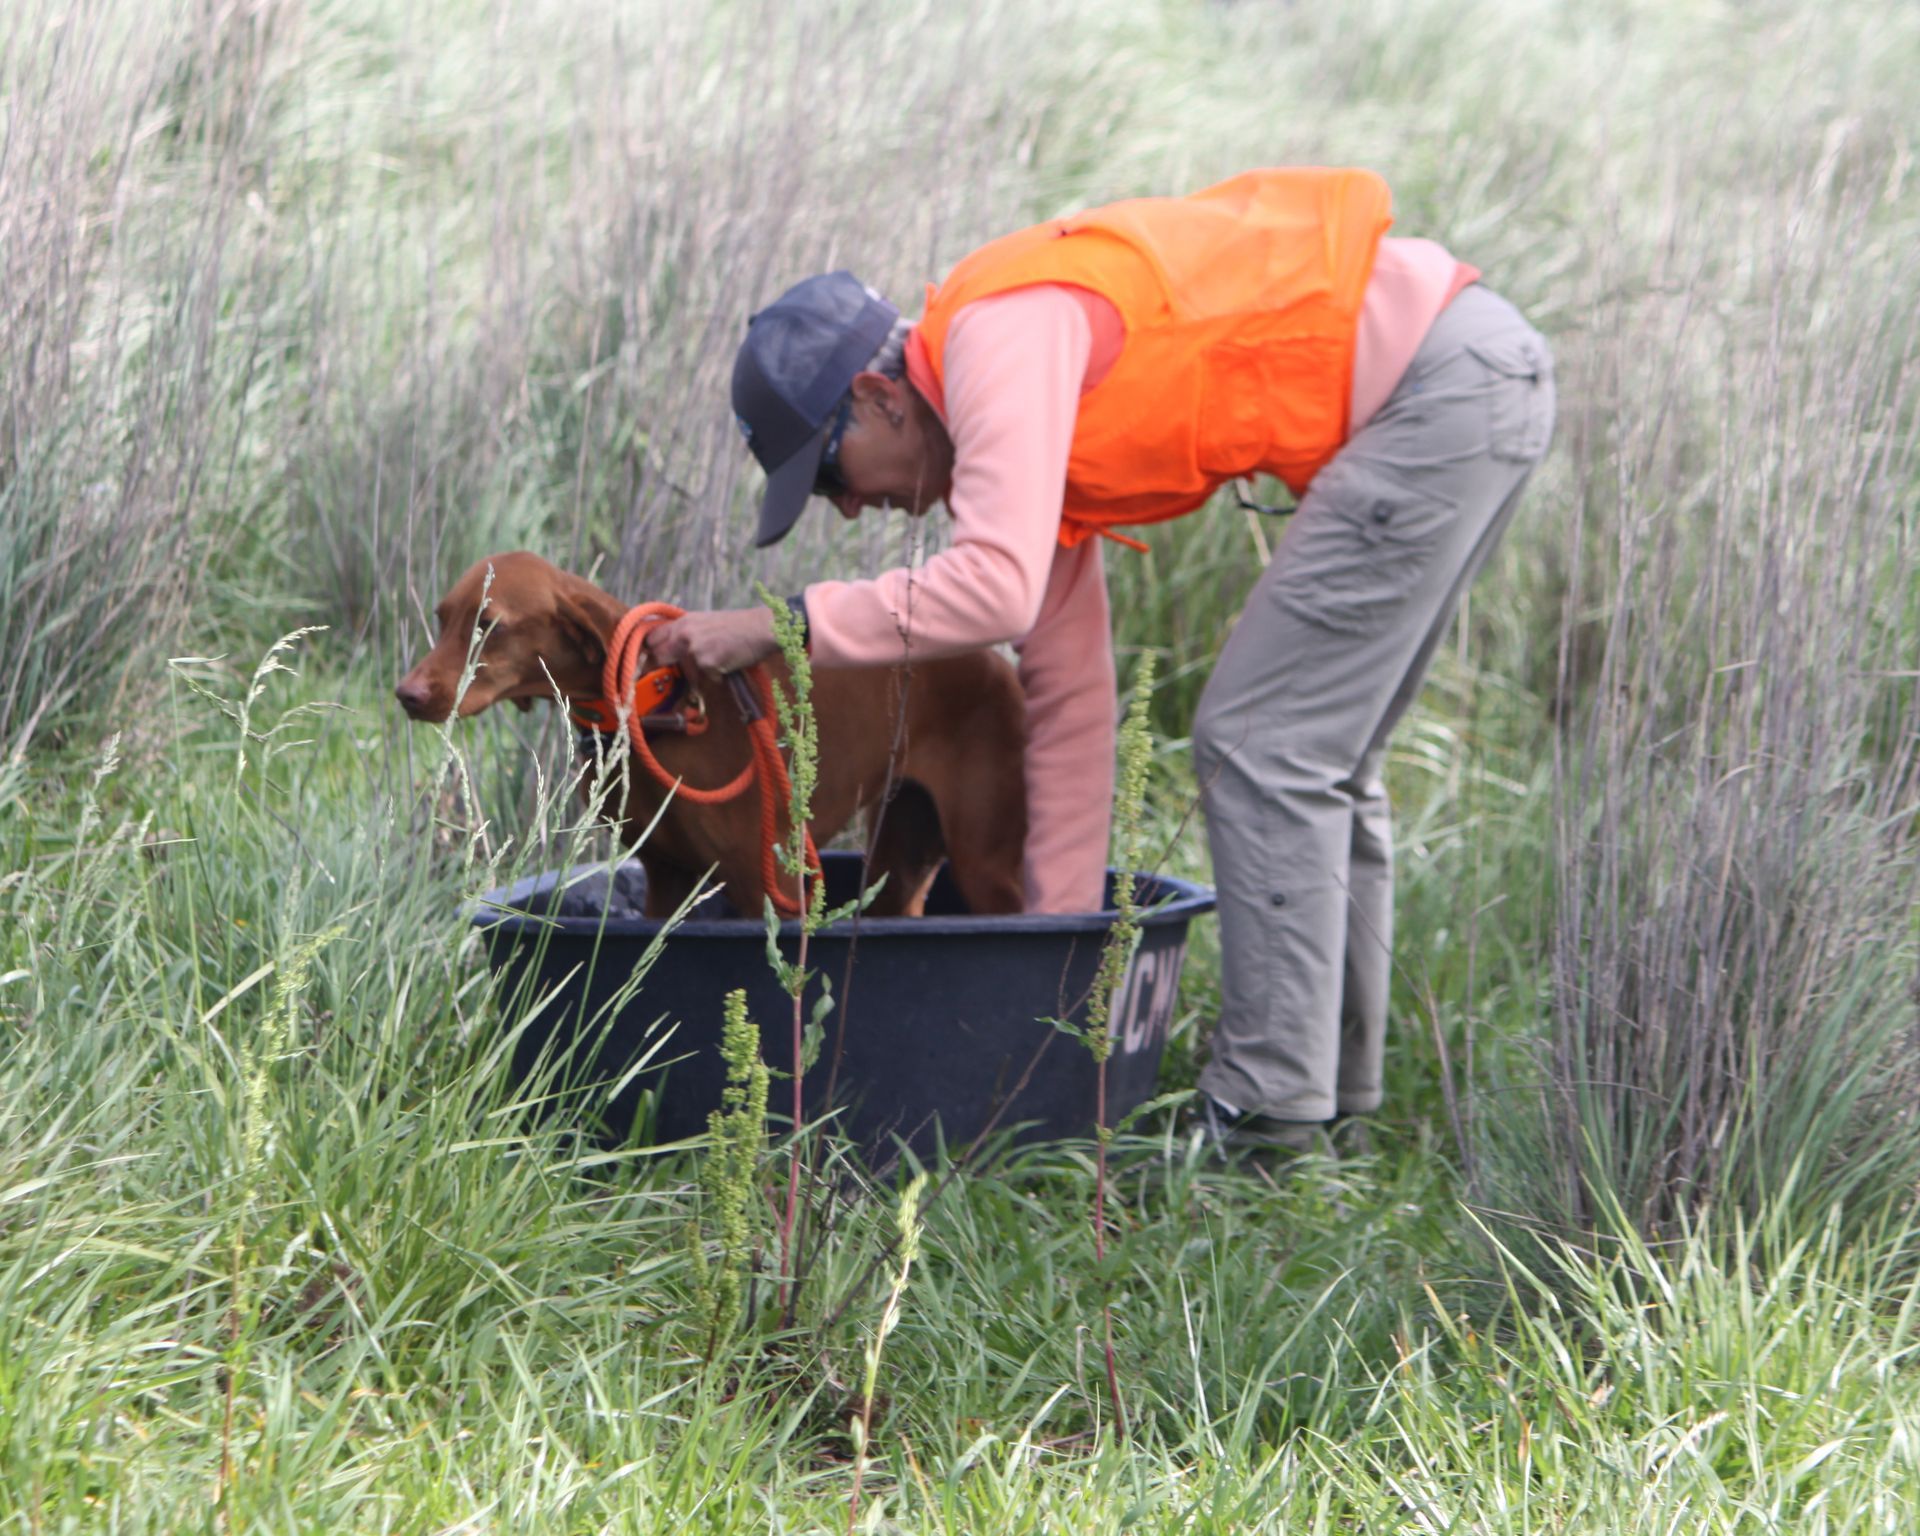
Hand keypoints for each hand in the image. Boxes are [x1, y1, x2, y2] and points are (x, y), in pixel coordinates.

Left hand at [645, 606, 778, 674]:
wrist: (762, 628)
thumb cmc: (739, 627)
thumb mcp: (706, 622)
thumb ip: (686, 634)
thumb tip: (670, 650)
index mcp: (683, 621)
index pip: (651, 637)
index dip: (650, 650)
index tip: (652, 659)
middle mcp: (684, 633)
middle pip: (658, 656)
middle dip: (666, 666)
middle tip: (677, 670)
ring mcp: (694, 648)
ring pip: (686, 672)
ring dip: (700, 673)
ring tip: (719, 660)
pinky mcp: (706, 662)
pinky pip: (706, 678)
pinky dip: (717, 676)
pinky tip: (729, 663)